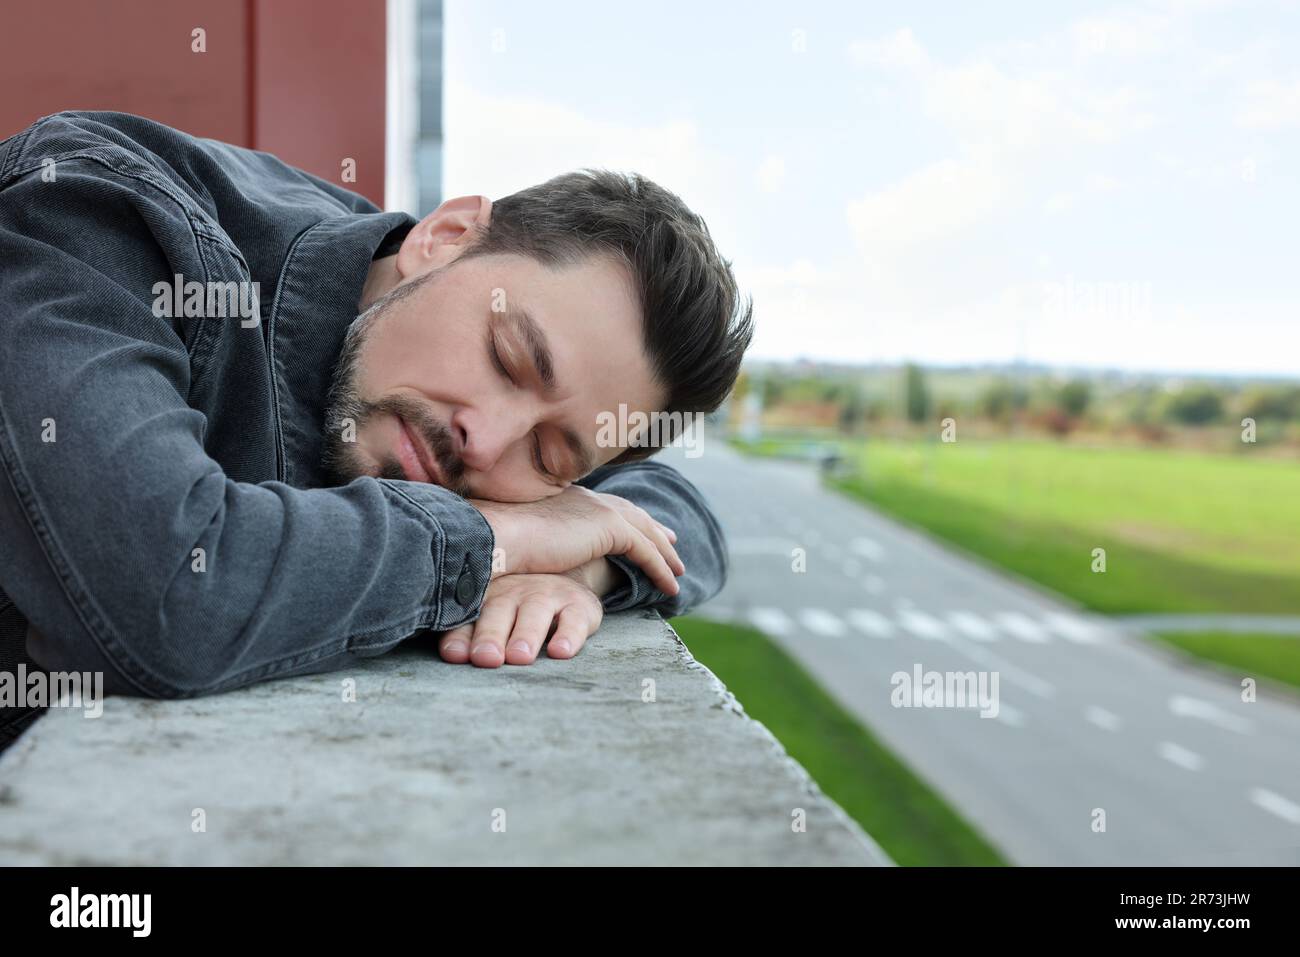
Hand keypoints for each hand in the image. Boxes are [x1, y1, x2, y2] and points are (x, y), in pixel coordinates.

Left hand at [436, 569, 603, 667]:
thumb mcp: (491, 614)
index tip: (455, 655)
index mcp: (487, 595)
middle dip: (491, 635)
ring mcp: (547, 595)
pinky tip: (560, 651)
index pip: (468, 616)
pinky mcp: (578, 604)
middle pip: (499, 612)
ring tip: (520, 656)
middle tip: (487, 658)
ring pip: (535, 612)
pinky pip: (574, 619)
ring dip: (526, 634)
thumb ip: (467, 634)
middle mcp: (514, 592)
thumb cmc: (515, 605)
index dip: (460, 635)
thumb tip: (451, 655)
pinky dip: (569, 635)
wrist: (567, 571)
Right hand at [470, 485, 682, 595]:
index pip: (603, 508)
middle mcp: (585, 498)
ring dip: (664, 553)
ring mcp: (598, 510)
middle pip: (630, 514)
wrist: (495, 535)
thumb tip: (522, 557)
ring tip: (678, 571)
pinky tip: (671, 586)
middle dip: (653, 528)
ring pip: (643, 533)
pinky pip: (644, 552)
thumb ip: (531, 543)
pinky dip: (660, 569)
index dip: (624, 518)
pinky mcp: (609, 528)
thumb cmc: (494, 543)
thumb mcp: (516, 541)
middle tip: (672, 541)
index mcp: (564, 497)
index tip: (639, 526)